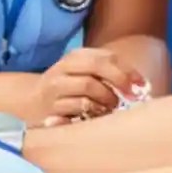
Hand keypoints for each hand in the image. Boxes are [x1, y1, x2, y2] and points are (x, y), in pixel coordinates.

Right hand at [22, 48, 146, 127]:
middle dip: (119, 80)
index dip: (126, 69)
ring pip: (88, 87)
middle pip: (96, 66)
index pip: (104, 56)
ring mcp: (55, 87)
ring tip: (111, 107)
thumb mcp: (82, 74)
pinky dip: (93, 112)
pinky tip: (96, 115)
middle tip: (132, 96)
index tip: (141, 84)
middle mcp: (63, 68)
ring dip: (106, 98)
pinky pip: (78, 107)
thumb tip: (139, 85)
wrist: (30, 102)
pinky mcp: (51, 106)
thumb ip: (107, 74)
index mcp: (74, 57)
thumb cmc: (67, 89)